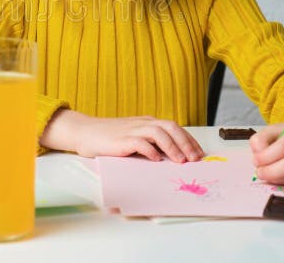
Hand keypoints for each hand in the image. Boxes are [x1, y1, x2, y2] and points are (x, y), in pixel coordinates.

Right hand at [40, 109, 203, 161]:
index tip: (198, 153)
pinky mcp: (121, 139)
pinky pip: (140, 142)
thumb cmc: (110, 138)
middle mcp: (142, 123)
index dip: (188, 140)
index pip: (174, 127)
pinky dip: (150, 150)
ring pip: (159, 133)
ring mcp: (132, 130)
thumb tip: (172, 157)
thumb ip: (150, 144)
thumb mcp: (134, 137)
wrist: (85, 132)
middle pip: (170, 127)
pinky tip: (156, 159)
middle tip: (195, 159)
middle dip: (185, 143)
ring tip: (180, 161)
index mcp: (147, 122)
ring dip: (172, 147)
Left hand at [250, 122, 283, 184]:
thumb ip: (260, 140)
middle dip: (272, 171)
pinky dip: (283, 182)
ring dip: (276, 178)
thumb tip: (259, 156)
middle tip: (259, 172)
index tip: (256, 160)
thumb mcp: (271, 131)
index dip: (267, 156)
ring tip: (266, 173)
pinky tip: (276, 176)